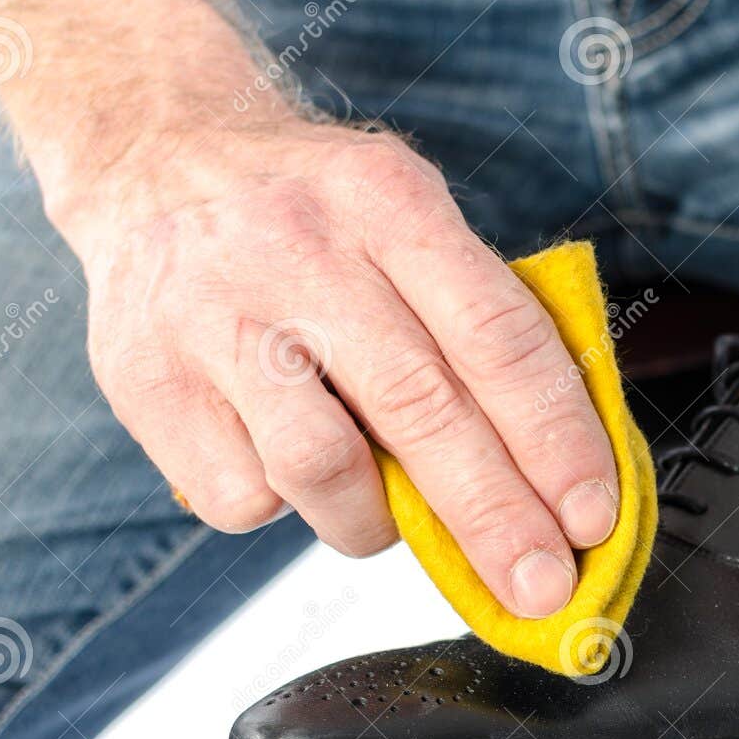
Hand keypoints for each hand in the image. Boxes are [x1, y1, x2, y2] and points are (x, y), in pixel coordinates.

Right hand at [62, 117, 617, 618]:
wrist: (153, 152)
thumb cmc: (314, 212)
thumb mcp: (405, 214)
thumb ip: (476, 319)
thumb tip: (558, 472)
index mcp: (390, 202)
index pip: (497, 336)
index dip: (556, 438)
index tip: (592, 518)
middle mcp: (300, 250)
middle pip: (421, 408)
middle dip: (495, 517)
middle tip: (541, 586)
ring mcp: (214, 316)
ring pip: (322, 467)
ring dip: (378, 523)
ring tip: (390, 519)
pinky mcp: (145, 381)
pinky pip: (243, 496)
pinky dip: (285, 508)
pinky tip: (289, 467)